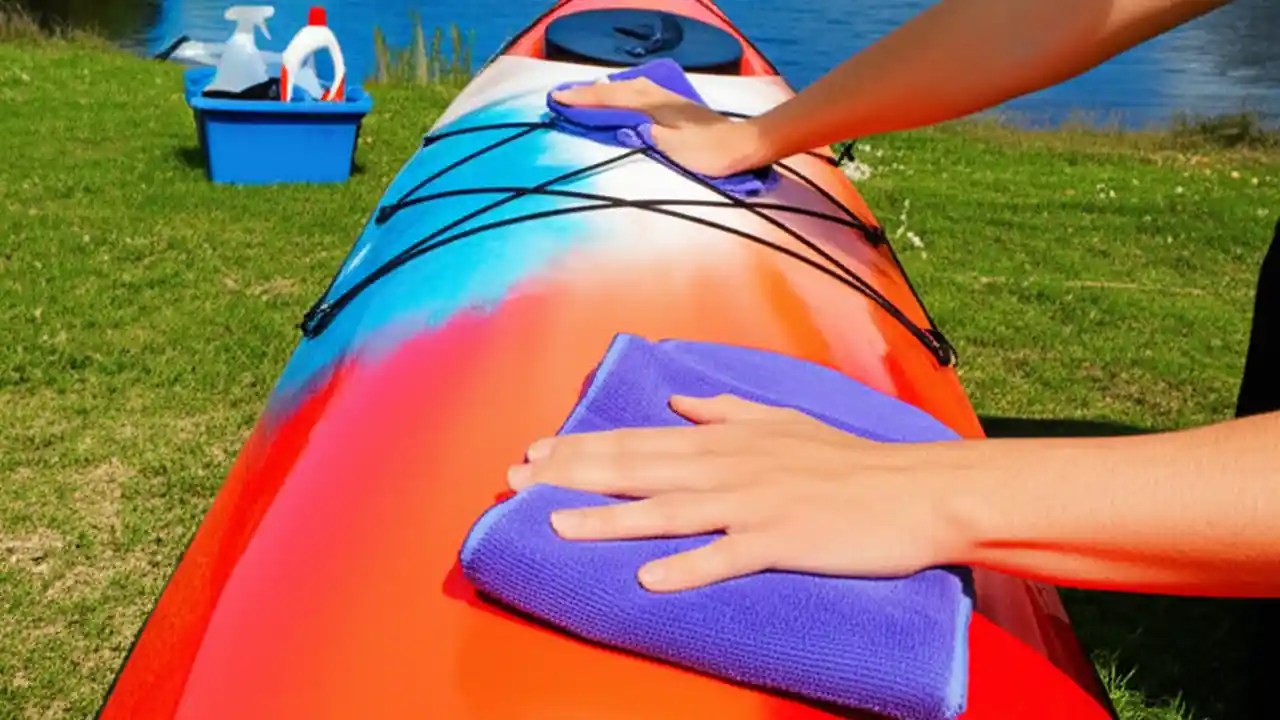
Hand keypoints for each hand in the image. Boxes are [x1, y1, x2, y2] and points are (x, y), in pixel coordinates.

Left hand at [507, 395, 969, 591]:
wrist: (911, 491)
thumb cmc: (846, 460)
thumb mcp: (781, 421)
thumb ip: (724, 410)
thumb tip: (678, 400)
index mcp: (725, 439)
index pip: (638, 441)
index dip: (582, 448)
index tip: (533, 454)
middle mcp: (729, 465)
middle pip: (638, 470)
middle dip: (573, 475)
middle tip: (516, 480)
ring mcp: (754, 503)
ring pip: (669, 511)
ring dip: (610, 519)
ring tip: (558, 525)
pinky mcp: (782, 539)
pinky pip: (728, 556)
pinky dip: (689, 566)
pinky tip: (650, 578)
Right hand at [551, 78, 774, 176]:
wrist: (745, 145)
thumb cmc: (711, 152)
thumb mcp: (677, 149)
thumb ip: (651, 135)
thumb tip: (628, 124)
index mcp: (656, 106)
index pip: (613, 99)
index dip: (585, 100)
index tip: (559, 99)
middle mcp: (660, 97)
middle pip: (617, 90)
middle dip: (588, 92)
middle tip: (561, 94)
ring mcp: (669, 100)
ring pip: (628, 88)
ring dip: (605, 90)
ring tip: (585, 92)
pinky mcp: (677, 106)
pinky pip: (640, 92)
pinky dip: (623, 92)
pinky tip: (623, 93)